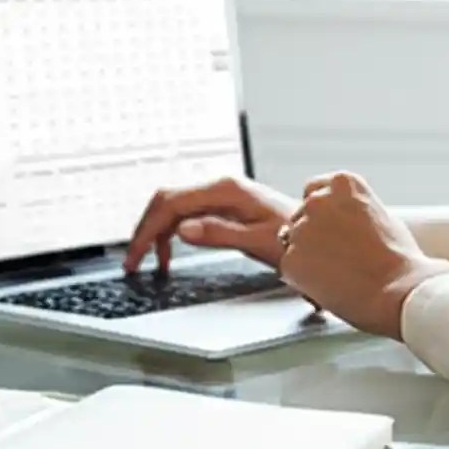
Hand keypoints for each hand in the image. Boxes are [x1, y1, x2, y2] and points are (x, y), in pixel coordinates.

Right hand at [125, 177, 298, 272]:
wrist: (315, 232)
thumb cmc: (295, 238)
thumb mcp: (258, 241)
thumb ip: (219, 234)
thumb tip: (183, 231)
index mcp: (225, 190)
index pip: (171, 204)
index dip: (148, 229)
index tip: (137, 255)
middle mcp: (219, 186)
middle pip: (166, 200)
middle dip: (144, 229)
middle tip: (133, 261)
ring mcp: (219, 194)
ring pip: (172, 207)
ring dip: (156, 232)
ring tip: (150, 262)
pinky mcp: (221, 205)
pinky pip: (186, 213)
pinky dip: (171, 232)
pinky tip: (170, 253)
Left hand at [281, 171, 448, 339]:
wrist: (399, 290)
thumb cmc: (399, 258)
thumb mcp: (382, 215)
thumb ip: (353, 209)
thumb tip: (342, 218)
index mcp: (342, 184)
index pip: (313, 189)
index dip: (321, 212)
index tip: (331, 227)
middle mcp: (317, 201)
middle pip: (301, 216)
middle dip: (312, 235)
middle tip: (338, 257)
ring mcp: (301, 230)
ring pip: (293, 242)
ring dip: (307, 256)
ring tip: (338, 274)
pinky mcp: (291, 260)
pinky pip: (290, 268)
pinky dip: (303, 279)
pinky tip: (329, 286)